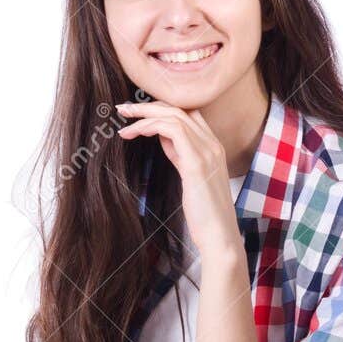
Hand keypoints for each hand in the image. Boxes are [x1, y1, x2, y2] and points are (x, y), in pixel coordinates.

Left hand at [115, 99, 242, 257]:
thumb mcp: (190, 176)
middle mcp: (213, 144)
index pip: (189, 112)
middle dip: (148, 105)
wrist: (219, 236)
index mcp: (213, 147)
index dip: (162, 108)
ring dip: (145, 114)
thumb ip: (180, 154)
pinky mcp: (197, 162)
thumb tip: (163, 136)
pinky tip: (135, 133)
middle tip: (124, 109)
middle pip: (179, 108)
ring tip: (124, 123)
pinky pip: (172, 130)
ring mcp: (207, 151)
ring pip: (174, 115)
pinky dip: (150, 126)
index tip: (138, 114)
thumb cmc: (204, 213)